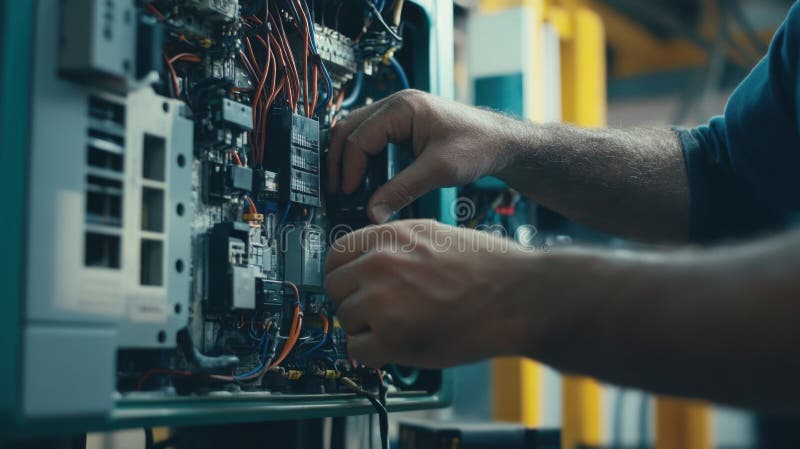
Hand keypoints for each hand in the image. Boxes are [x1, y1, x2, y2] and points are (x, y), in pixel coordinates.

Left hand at [324, 219, 534, 367]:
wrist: (518, 297)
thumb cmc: (490, 268)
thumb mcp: (436, 234)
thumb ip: (397, 245)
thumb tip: (371, 258)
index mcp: (390, 236)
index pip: (336, 254)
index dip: (343, 273)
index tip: (349, 286)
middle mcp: (380, 264)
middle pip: (333, 287)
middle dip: (351, 301)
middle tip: (373, 311)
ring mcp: (382, 301)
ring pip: (344, 319)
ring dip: (364, 329)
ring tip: (395, 328)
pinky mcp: (391, 338)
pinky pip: (356, 350)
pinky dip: (372, 354)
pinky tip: (395, 347)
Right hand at [327, 90, 526, 222]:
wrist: (503, 142)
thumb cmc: (479, 145)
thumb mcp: (438, 171)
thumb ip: (402, 191)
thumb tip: (373, 212)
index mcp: (402, 107)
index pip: (359, 138)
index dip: (349, 168)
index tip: (346, 193)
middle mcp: (397, 105)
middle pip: (349, 129)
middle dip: (338, 160)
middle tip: (335, 189)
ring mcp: (400, 113)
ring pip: (356, 131)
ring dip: (347, 156)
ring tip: (343, 184)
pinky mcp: (405, 126)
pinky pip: (371, 137)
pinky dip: (361, 155)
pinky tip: (362, 176)